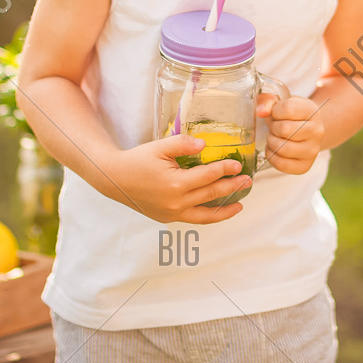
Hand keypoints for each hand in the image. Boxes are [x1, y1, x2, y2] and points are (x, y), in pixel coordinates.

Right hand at [101, 134, 251, 223]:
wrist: (115, 180)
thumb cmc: (138, 161)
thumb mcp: (160, 146)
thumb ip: (183, 143)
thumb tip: (205, 145)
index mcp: (176, 184)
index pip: (208, 175)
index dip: (225, 168)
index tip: (237, 164)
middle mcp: (176, 202)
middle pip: (212, 195)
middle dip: (232, 187)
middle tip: (247, 181)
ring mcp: (172, 213)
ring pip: (205, 216)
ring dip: (225, 211)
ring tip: (240, 206)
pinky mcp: (168, 218)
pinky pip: (193, 219)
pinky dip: (208, 216)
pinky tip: (217, 210)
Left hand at [258, 92, 324, 174]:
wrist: (304, 131)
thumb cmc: (289, 116)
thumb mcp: (280, 102)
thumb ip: (267, 101)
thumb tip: (260, 111)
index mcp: (312, 111)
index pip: (288, 109)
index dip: (275, 111)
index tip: (276, 113)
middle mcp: (317, 131)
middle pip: (284, 129)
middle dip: (273, 127)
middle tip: (274, 127)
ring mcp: (313, 150)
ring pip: (283, 148)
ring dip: (271, 142)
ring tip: (274, 137)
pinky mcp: (304, 166)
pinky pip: (281, 164)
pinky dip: (272, 156)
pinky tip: (274, 149)